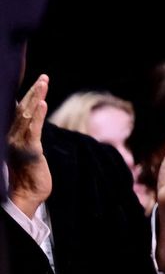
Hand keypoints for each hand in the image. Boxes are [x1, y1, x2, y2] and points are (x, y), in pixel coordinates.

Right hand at [7, 74, 51, 217]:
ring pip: (27, 115)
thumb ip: (29, 135)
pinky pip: (33, 129)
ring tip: (44, 82)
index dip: (27, 96)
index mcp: (12, 136)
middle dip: (33, 91)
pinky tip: (42, 103)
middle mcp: (11, 137)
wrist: (26, 196)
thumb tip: (32, 121)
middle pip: (22, 109)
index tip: (38, 82)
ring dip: (36, 97)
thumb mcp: (29, 151)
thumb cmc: (29, 174)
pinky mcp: (30, 150)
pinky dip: (37, 115)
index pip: (18, 112)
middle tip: (44, 77)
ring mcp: (19, 143)